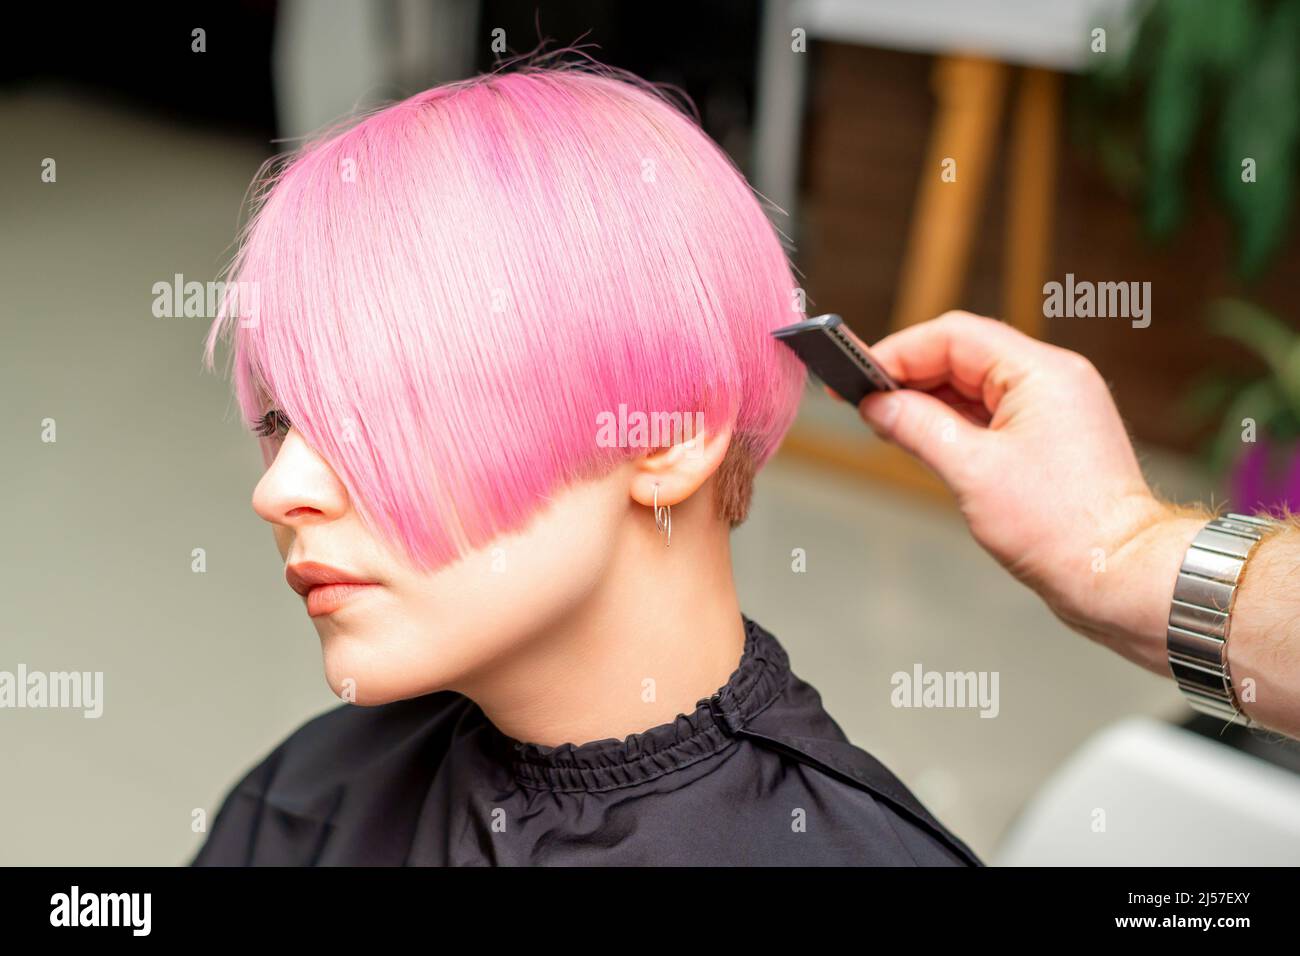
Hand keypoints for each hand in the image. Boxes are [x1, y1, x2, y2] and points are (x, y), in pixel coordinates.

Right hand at [846, 311, 1204, 671]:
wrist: (1117, 574)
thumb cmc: (1061, 528)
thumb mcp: (972, 472)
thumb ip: (917, 427)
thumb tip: (876, 405)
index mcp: (1041, 372)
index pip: (954, 336)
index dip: (899, 352)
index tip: (858, 376)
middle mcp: (1052, 380)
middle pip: (963, 356)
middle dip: (910, 377)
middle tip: (862, 403)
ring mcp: (1053, 409)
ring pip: (974, 386)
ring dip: (928, 403)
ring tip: (886, 425)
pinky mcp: (1050, 440)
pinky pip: (990, 415)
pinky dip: (952, 424)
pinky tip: (923, 441)